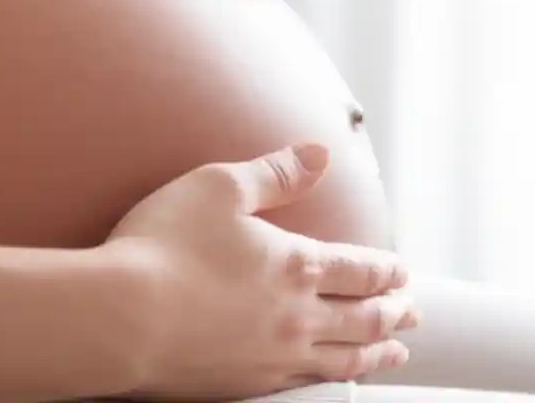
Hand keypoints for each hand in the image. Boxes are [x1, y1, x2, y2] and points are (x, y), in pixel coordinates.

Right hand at [106, 144, 418, 399]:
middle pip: (363, 318)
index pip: (360, 270)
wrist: (121, 318)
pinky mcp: (245, 385)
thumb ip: (274, 172)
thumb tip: (320, 154)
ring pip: (344, 359)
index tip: (402, 273)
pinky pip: (308, 387)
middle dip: (394, 314)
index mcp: (297, 265)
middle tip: (414, 314)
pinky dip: (335, 382)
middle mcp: (297, 316)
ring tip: (396, 355)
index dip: (387, 271)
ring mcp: (274, 357)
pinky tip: (334, 381)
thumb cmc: (164, 245)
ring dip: (376, 354)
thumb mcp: (219, 187)